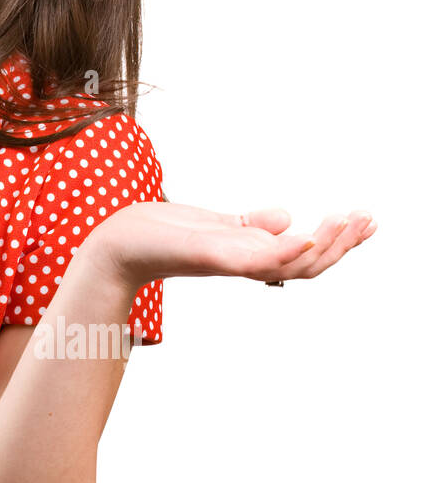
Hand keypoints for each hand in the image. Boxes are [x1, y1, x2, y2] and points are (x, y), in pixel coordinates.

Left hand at [83, 202, 376, 289]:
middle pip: (308, 265)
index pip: (304, 255)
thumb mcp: (211, 224)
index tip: (366, 220)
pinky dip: (282, 252)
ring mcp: (228, 261)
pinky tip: (303, 236)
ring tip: (347, 222)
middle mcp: (243, 261)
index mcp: (247, 253)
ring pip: (290, 265)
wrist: (113, 244)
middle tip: (368, 220)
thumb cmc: (157, 234)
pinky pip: (253, 260)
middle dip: (342, 244)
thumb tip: (285, 216)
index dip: (338, 241)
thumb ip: (248, 225)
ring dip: (324, 245)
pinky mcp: (208, 256)